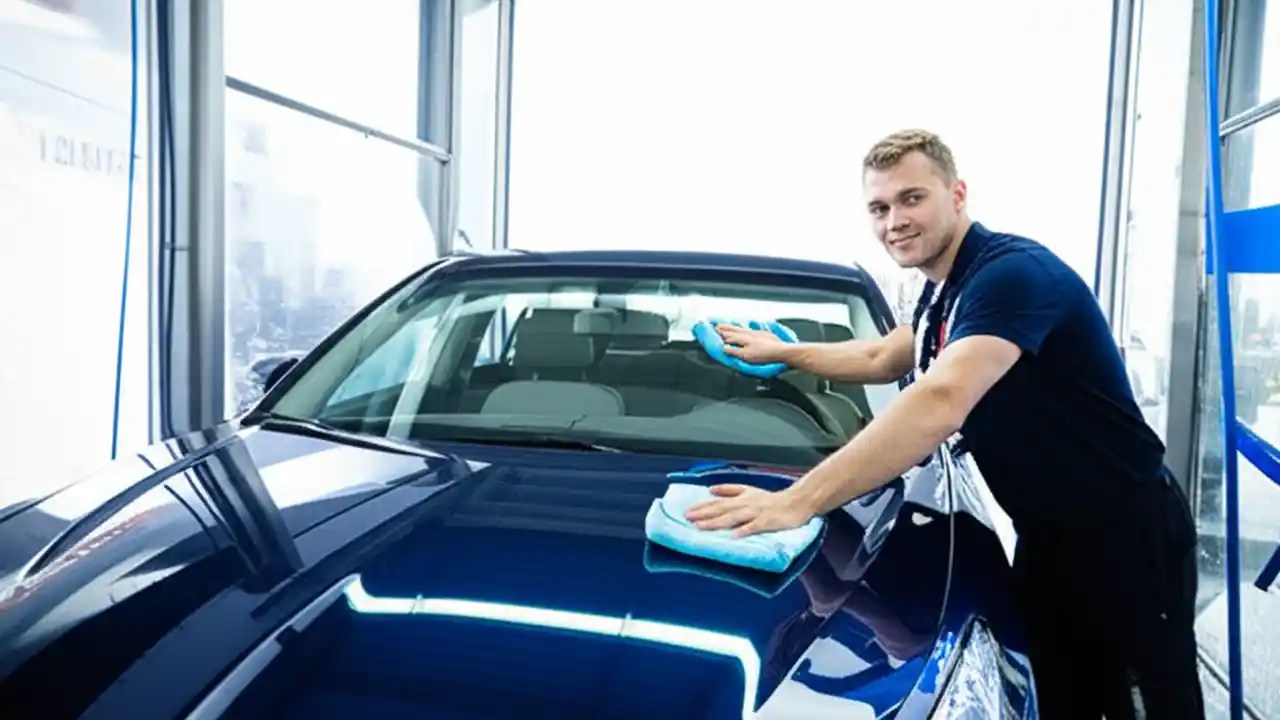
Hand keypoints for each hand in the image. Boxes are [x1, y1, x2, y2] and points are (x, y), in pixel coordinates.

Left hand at [684, 484, 815, 536]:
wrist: (796, 502)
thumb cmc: (771, 499)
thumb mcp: (748, 490)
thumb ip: (729, 490)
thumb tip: (710, 489)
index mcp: (741, 497)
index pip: (718, 501)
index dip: (702, 506)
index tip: (687, 511)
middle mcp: (746, 503)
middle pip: (721, 509)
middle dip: (703, 514)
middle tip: (687, 518)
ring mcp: (756, 512)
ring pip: (733, 517)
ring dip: (716, 522)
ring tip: (701, 527)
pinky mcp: (768, 521)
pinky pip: (754, 527)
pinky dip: (743, 531)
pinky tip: (733, 536)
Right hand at [716, 324, 788, 364]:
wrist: (780, 350)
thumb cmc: (763, 354)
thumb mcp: (746, 355)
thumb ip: (733, 351)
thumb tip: (723, 348)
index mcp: (742, 338)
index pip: (728, 336)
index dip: (720, 335)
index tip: (713, 332)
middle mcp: (748, 333)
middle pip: (734, 330)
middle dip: (725, 328)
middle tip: (717, 326)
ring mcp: (755, 333)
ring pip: (741, 328)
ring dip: (733, 327)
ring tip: (727, 325)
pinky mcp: (762, 334)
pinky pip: (749, 329)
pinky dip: (744, 327)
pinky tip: (745, 328)